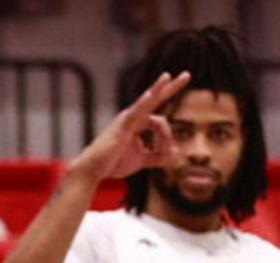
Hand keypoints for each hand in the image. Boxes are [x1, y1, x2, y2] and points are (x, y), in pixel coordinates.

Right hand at [76, 70, 192, 183]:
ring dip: (158, 89)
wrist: (92, 170)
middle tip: (187, 75)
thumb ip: (158, 157)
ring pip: (148, 103)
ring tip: (169, 76)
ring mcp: (126, 119)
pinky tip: (151, 95)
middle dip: (171, 87)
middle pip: (155, 98)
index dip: (168, 138)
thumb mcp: (141, 161)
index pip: (160, 122)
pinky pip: (134, 112)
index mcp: (137, 123)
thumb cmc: (113, 163)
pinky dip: (142, 103)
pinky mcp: (121, 126)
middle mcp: (132, 116)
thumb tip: (176, 154)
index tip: (169, 154)